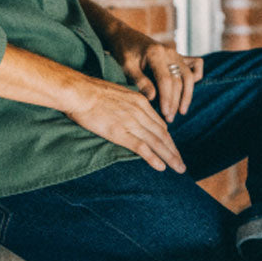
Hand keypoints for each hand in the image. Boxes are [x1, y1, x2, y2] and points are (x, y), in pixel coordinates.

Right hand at [64, 75, 186, 173]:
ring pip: (156, 142)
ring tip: (179, 168)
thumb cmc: (93, 91)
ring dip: (169, 157)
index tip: (172, 148)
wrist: (80, 92)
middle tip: (182, 164)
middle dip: (174, 150)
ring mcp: (131, 122)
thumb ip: (128, 104)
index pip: (159, 123)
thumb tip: (130, 113)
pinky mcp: (120, 132)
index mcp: (139, 101)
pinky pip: (141, 147)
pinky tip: (161, 167)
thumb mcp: (118, 93)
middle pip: (162, 134)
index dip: (168, 138)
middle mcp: (139, 111)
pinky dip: (153, 158)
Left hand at [109, 28, 203, 122]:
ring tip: (181, 111)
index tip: (165, 113)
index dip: (167, 98)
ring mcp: (175, 54)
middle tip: (169, 118)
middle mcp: (169, 52)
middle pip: (178, 80)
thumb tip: (153, 98)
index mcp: (155, 53)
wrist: (124, 36)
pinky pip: (195, 64)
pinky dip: (196, 76)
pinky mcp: (177, 56)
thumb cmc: (123, 51)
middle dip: (175, 101)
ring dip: (187, 94)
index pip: (166, 80)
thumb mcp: (126, 66)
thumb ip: (139, 81)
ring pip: (189, 75)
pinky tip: (188, 90)